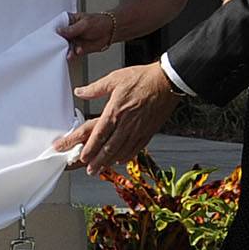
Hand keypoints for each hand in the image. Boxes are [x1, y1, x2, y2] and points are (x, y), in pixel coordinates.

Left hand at [54, 61, 181, 173]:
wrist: (168, 82)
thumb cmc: (144, 79)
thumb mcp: (115, 79)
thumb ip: (95, 88)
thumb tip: (80, 92)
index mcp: (116, 111)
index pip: (99, 135)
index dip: (90, 149)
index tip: (83, 157)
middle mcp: (127, 124)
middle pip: (109, 148)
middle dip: (98, 161)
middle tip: (90, 171)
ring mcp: (139, 130)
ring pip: (122, 151)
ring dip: (110, 162)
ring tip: (102, 170)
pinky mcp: (149, 131)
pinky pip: (136, 148)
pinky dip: (127, 156)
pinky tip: (121, 160)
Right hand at [57, 8, 120, 61]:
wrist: (111, 31)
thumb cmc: (99, 22)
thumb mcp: (84, 24)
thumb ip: (71, 29)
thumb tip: (59, 31)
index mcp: (69, 21)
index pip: (57, 26)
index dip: (52, 32)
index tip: (49, 36)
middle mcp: (69, 32)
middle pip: (59, 39)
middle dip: (57, 43)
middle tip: (58, 46)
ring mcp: (73, 40)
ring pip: (65, 47)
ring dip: (66, 51)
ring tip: (69, 53)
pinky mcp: (78, 49)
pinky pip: (72, 53)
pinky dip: (72, 54)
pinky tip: (75, 52)